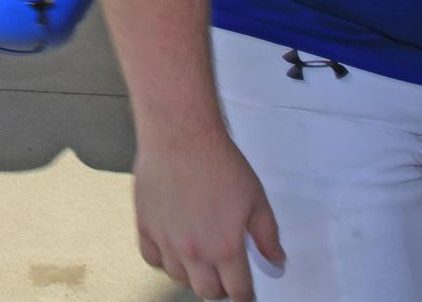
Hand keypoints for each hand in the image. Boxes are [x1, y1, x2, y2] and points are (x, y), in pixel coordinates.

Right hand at [133, 126, 283, 301]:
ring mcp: (167, 241)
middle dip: (219, 288)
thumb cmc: (217, 162)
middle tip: (224, 274)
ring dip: (192, 272)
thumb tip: (276, 259)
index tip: (244, 290)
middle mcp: (194, 251)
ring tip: (200, 255)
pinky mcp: (145, 226)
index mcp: (225, 247)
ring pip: (179, 277)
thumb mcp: (256, 198)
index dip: (244, 294)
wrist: (182, 136)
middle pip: (207, 292)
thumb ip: (267, 235)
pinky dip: (163, 258)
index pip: (237, 291)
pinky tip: (173, 245)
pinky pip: (152, 258)